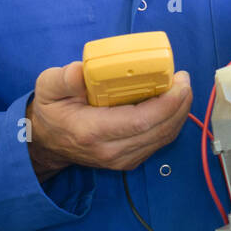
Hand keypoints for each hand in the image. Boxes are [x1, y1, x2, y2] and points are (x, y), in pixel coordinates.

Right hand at [26, 62, 192, 181]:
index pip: (140, 122)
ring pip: (163, 138)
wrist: (47, 142)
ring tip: (181, 87)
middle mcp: (111, 151)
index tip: (179, 82)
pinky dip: (171, 121)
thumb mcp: (48, 88)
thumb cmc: (52, 111)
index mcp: (92, 132)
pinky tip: (173, 102)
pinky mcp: (131, 158)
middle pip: (159, 130)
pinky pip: (159, 141)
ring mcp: (122, 159)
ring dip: (179, 112)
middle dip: (179, 104)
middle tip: (184, 79)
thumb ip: (64, 79)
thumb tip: (80, 70)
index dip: (166, 103)